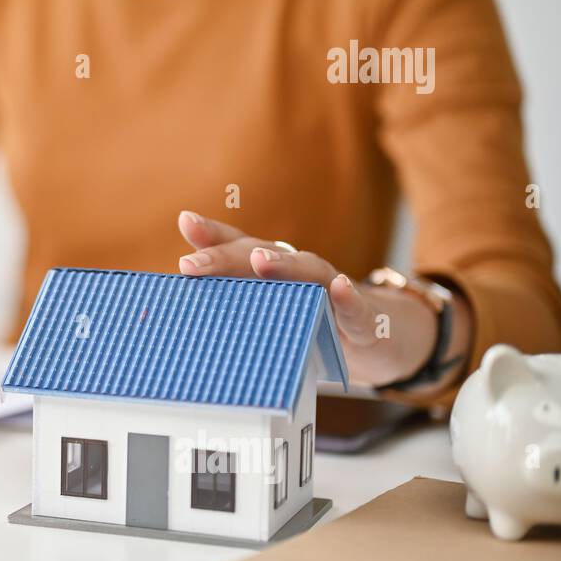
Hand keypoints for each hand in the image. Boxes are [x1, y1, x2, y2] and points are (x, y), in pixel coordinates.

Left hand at [175, 211, 468, 389]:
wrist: (375, 339)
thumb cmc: (308, 322)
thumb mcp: (267, 315)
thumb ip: (231, 301)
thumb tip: (185, 291)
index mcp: (270, 272)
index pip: (238, 248)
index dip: (213, 236)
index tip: (186, 221)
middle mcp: (298, 273)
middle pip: (262, 255)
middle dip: (226, 258)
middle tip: (192, 265)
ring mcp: (332, 292)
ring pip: (309, 272)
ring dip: (285, 265)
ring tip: (262, 261)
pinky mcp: (363, 321)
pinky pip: (356, 310)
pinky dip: (349, 299)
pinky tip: (340, 290)